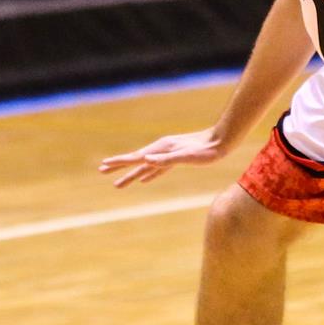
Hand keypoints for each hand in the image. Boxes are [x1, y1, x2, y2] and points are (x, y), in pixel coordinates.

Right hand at [98, 127, 228, 187]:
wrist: (222, 141)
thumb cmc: (206, 150)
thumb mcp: (186, 156)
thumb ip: (166, 159)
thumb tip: (146, 160)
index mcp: (161, 149)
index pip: (135, 158)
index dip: (119, 163)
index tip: (103, 166)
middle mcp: (161, 150)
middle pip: (135, 161)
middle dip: (119, 167)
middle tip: (102, 171)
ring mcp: (167, 154)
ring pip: (144, 166)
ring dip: (131, 174)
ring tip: (118, 183)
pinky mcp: (175, 159)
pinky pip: (156, 168)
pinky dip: (148, 173)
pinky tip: (144, 179)